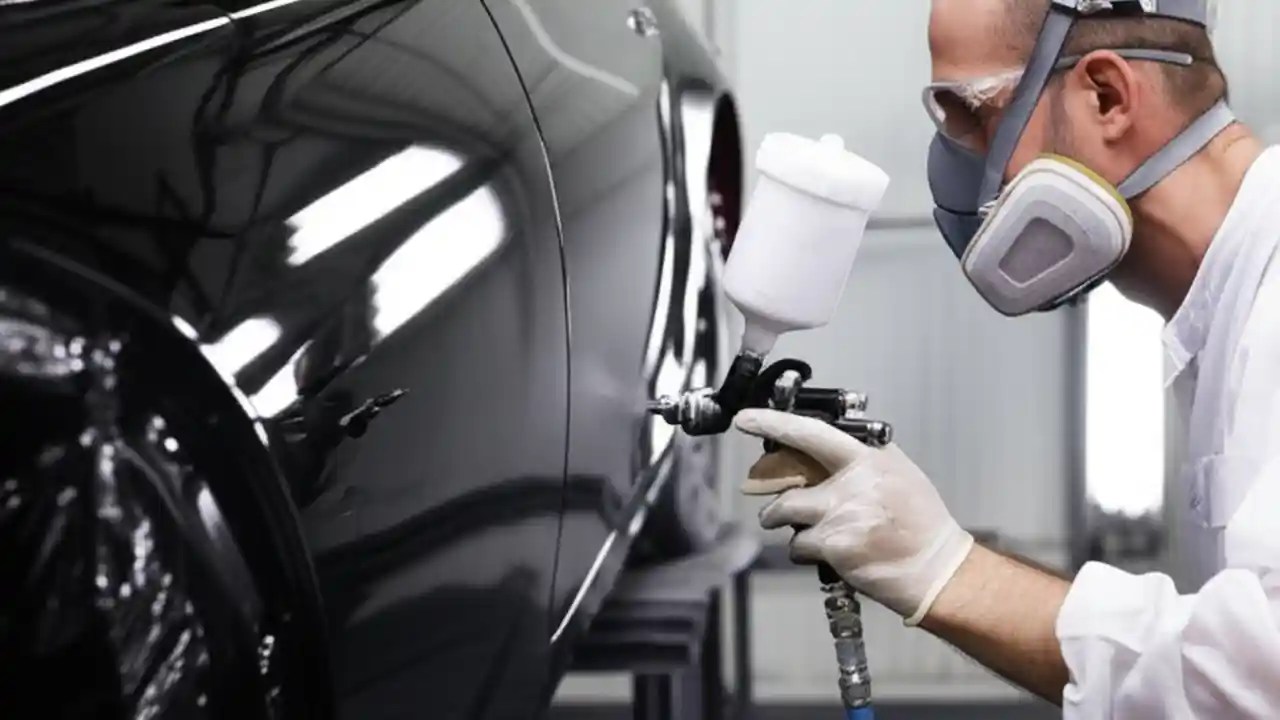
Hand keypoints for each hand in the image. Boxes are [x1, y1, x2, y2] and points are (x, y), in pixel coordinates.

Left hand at [736, 409, 973, 624]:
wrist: (936, 568)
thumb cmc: (919, 521)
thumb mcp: (899, 473)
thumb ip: (862, 457)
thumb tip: (822, 445)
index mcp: (868, 459)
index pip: (812, 432)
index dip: (774, 423)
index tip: (746, 419)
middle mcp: (852, 483)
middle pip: (788, 486)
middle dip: (774, 501)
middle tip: (777, 509)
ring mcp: (841, 515)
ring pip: (787, 516)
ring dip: (792, 528)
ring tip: (817, 534)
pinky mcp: (834, 546)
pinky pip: (798, 546)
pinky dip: (806, 552)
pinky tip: (832, 554)